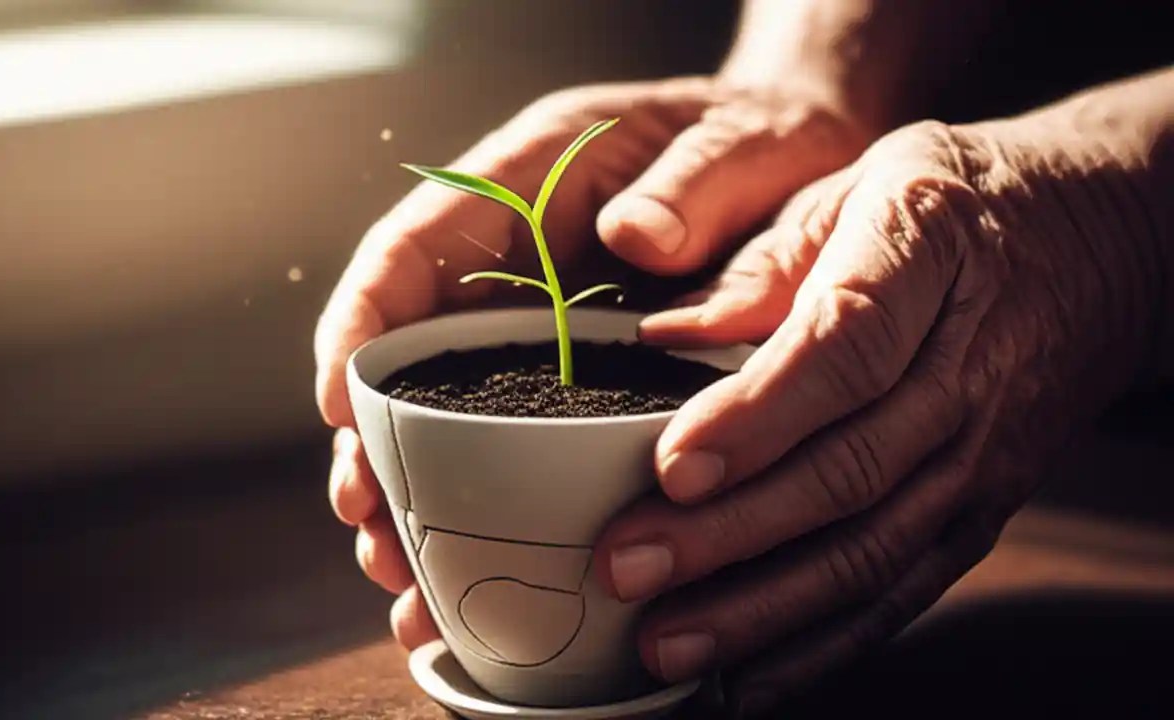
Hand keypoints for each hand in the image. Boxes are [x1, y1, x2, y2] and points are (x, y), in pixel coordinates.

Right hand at [317, 77, 870, 647]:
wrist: (803, 170)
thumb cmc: (761, 140)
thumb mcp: (743, 141)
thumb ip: (693, 184)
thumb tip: (635, 238)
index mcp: (531, 179)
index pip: (415, 245)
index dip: (362, 322)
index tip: (338, 402)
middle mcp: (515, 260)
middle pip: (407, 348)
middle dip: (372, 438)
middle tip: (365, 521)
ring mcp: (540, 323)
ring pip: (446, 410)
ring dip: (415, 494)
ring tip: (402, 578)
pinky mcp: (576, 378)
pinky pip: (513, 441)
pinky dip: (486, 506)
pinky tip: (471, 572)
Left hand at [592, 110, 1165, 712]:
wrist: (1101, 237)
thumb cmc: (953, 202)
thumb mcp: (856, 184)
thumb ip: (758, 260)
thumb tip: (660, 336)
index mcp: (928, 251)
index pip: (845, 347)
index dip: (759, 416)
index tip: (672, 465)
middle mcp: (965, 365)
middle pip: (850, 468)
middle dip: (730, 533)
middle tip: (627, 567)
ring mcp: (983, 448)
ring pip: (875, 547)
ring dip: (764, 607)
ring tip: (666, 642)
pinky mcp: (984, 505)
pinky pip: (906, 587)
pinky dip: (827, 642)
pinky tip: (751, 679)